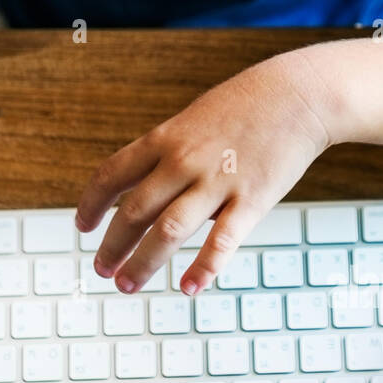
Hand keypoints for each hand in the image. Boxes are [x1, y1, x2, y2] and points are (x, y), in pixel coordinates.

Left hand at [75, 51, 337, 294]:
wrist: (298, 94)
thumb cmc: (248, 106)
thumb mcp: (195, 120)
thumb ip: (172, 156)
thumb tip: (158, 197)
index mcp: (165, 139)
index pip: (112, 175)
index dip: (92, 205)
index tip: (83, 227)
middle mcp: (183, 162)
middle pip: (133, 211)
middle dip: (112, 246)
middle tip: (102, 270)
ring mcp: (217, 182)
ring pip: (167, 231)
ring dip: (142, 263)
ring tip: (127, 285)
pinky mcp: (252, 200)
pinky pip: (221, 241)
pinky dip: (203, 268)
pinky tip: (189, 288)